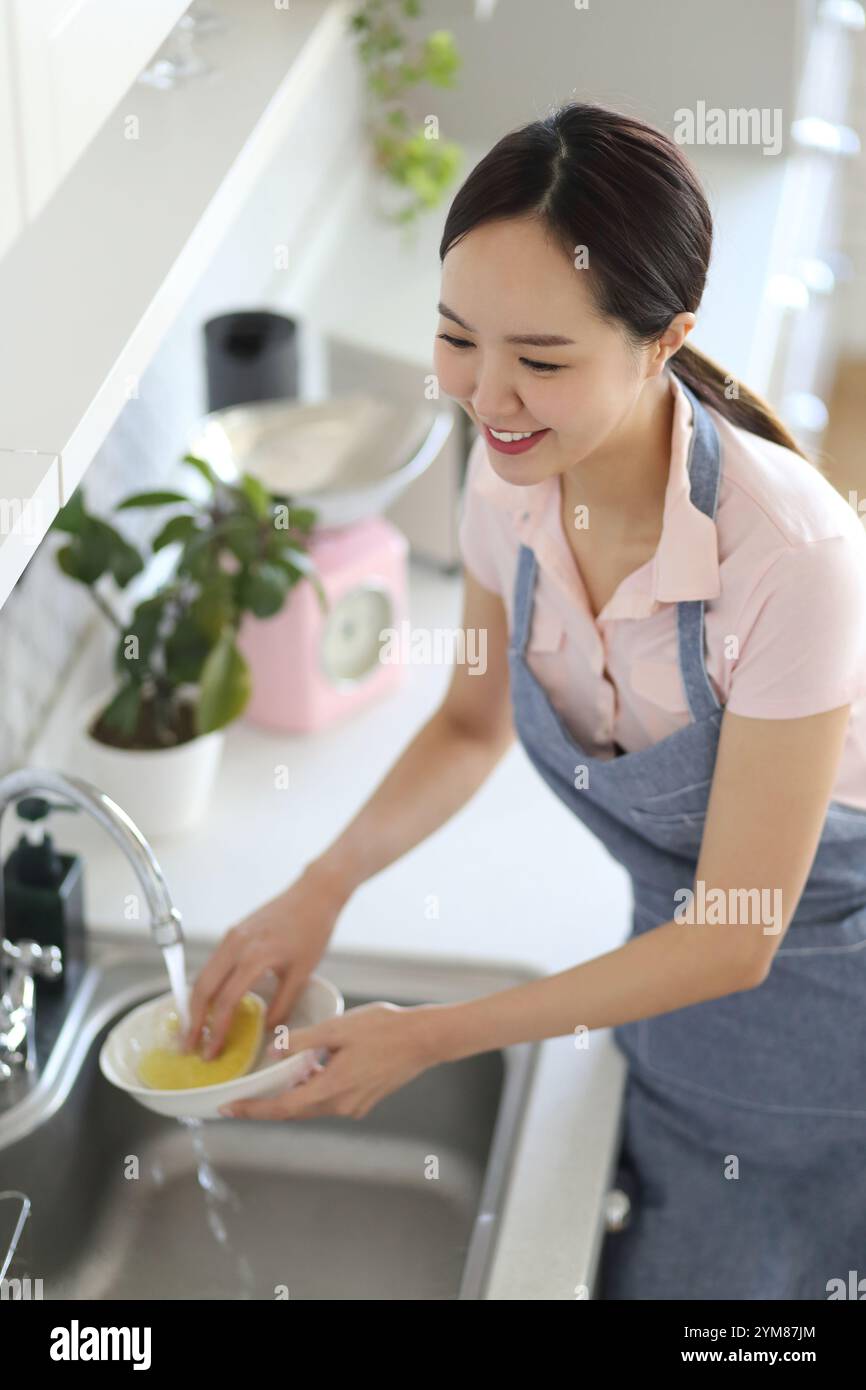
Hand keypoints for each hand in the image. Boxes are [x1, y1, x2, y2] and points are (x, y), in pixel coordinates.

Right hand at [183, 864, 346, 1057]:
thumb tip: (267, 1030)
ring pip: (203, 975)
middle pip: (203, 988)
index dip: (217, 1030)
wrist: (315, 893)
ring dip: (196, 1004)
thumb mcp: (303, 972)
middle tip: (189, 1046)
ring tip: (195, 1030)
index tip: (211, 1051)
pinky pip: (212, 964)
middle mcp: (236, 945)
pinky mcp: (233, 933)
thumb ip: (283, 1004)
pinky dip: (206, 986)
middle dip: (193, 1021)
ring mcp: (232, 937)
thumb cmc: (313, 929)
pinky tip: (209, 1003)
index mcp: (254, 957)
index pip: (226, 1001)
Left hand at [218, 1001, 438, 1120]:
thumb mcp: (338, 1028)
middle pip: (295, 1110)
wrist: (425, 1038)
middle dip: (268, 1104)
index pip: (282, 1107)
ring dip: (295, 1093)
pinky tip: (314, 1068)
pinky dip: (315, 1088)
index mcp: (331, 1088)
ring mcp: (355, 1105)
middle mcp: (341, 1105)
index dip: (253, 1110)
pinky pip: (331, 1099)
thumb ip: (302, 1041)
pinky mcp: (365, 1099)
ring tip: (280, 1075)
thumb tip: (272, 1052)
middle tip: (243, 1097)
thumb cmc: (385, 1028)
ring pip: (313, 1104)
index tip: (229, 1110)